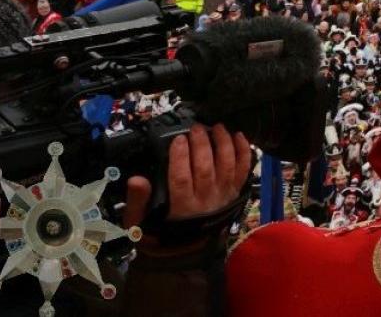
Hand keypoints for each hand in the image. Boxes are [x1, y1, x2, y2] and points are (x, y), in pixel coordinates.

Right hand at [124, 123, 252, 232]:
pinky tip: (239, 136)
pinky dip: (244, 152)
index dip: (180, 157)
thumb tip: (136, 179)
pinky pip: (243, 171)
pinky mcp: (234, 194)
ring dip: (224, 144)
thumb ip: (137, 200)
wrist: (186, 252)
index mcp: (181, 208)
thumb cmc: (160, 233)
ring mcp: (223, 197)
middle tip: (196, 128)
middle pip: (206, 169)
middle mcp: (205, 201)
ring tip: (216, 127)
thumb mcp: (140, 222)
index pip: (181, 179)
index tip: (178, 139)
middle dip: (202, 145)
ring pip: (227, 167)